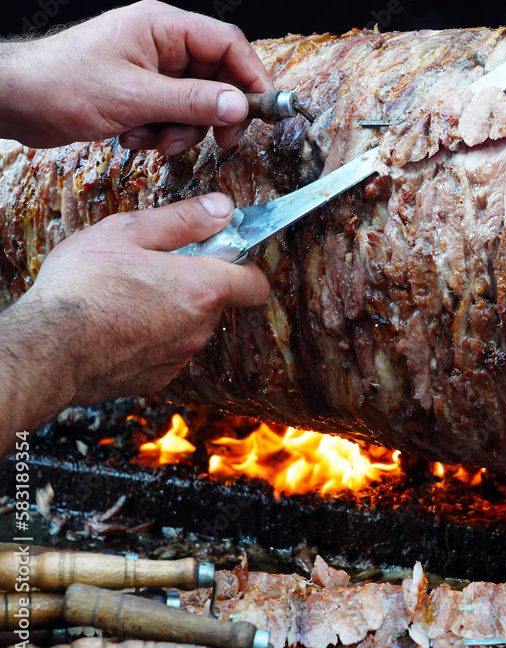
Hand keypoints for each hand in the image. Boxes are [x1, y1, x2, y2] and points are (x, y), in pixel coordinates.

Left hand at [0, 0, 271, 152]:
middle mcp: (163, 45)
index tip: (265, 111)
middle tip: (219, 141)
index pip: (228, 45)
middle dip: (214, 114)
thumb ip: (192, 102)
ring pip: (198, 104)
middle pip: (219, 79)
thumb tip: (239, 105)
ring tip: (150, 139)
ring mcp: (153, 70)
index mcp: (163, 27)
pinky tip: (132, 137)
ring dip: (182, 131)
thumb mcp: (135, 97)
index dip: (252, 77)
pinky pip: (174, 117)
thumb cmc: (62, 84)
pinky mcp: (143, 93)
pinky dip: (161, 134)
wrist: (16, 101)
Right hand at [0, 194, 269, 428]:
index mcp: (203, 289)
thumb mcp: (128, 232)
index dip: (242, 267)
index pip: (255, 284)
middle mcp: (201, 328)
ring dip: (172, 312)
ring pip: (191, 327)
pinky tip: (118, 326)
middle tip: (154, 270)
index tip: (218, 256)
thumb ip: (184, 220)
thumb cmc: (83, 286)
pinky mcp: (157, 379)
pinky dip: (151, 338)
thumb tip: (224, 208)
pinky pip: (166, 351)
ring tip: (128, 297)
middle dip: (196, 285)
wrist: (46, 348)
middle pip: (218, 302)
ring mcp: (180, 357)